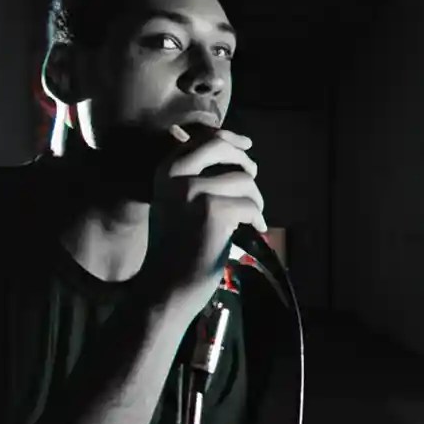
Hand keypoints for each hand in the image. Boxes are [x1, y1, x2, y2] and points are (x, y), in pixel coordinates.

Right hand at [140, 125, 265, 324]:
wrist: (166, 286)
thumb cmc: (178, 246)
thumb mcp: (178, 201)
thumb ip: (197, 174)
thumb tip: (234, 147)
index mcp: (166, 170)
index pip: (202, 138)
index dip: (229, 139)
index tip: (246, 146)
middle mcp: (175, 175)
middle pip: (221, 147)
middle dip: (244, 161)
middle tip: (253, 177)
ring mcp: (192, 191)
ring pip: (243, 180)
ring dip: (255, 199)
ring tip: (251, 217)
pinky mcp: (212, 211)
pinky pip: (249, 205)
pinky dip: (257, 218)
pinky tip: (254, 229)